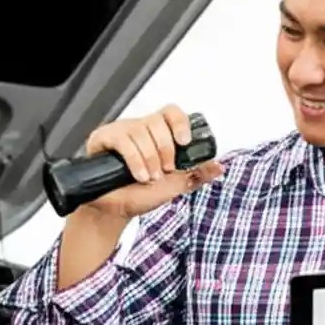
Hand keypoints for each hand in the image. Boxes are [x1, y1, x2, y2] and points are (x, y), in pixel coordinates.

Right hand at [80, 104, 223, 218]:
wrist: (115, 210)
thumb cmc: (140, 195)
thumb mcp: (175, 186)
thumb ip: (197, 175)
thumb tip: (218, 167)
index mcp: (159, 135)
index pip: (172, 113)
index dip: (180, 123)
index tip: (184, 142)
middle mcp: (141, 129)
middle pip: (158, 121)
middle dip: (166, 149)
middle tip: (165, 170)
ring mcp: (122, 131)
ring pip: (141, 131)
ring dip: (150, 158)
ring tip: (149, 177)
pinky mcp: (105, 138)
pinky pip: (123, 141)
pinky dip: (135, 160)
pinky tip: (139, 175)